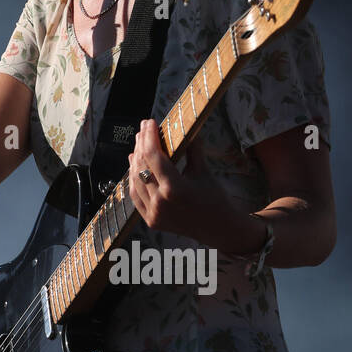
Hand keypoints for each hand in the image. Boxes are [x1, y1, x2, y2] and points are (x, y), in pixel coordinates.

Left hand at [128, 119, 238, 244]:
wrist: (218, 229)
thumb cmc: (215, 199)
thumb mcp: (204, 171)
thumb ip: (192, 149)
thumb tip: (185, 126)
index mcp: (175, 188)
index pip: (154, 156)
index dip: (149, 136)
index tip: (149, 122)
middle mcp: (160, 202)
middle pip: (142, 166)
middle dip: (141, 145)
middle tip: (143, 130)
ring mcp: (154, 214)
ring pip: (135, 181)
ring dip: (135, 161)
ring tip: (138, 146)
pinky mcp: (151, 221)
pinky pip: (136, 197)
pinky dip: (134, 180)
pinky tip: (135, 167)